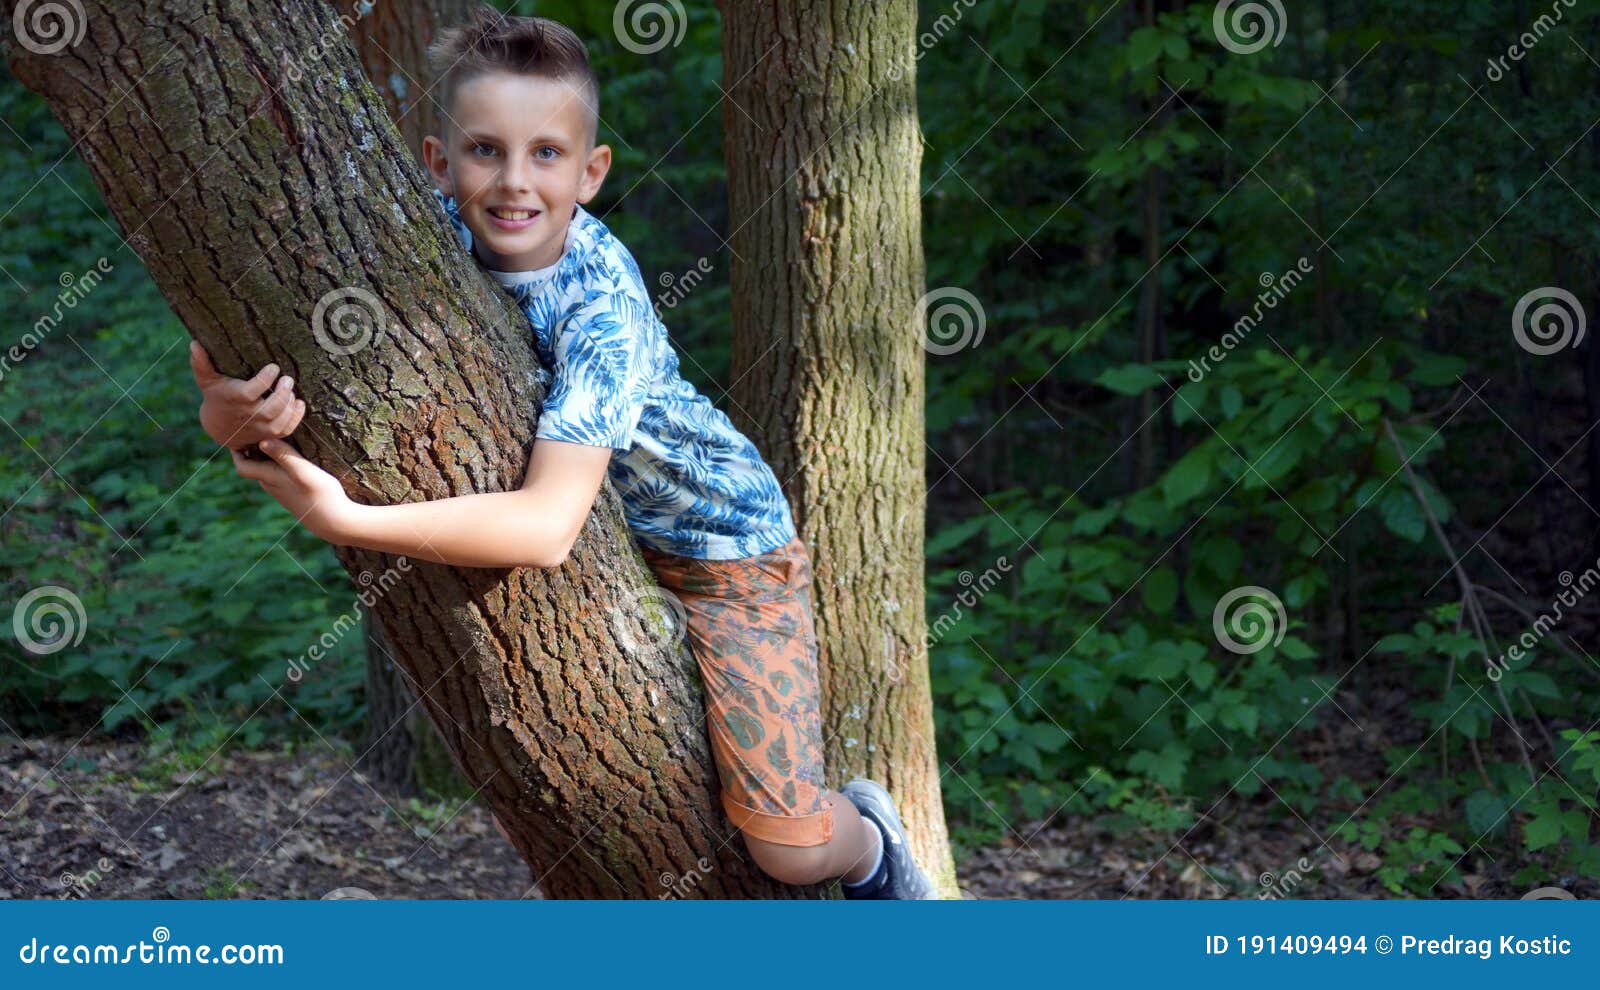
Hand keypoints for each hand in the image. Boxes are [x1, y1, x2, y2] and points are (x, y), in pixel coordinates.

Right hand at [191, 340, 305, 451]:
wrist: (219, 426)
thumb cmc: (216, 396)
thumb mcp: (207, 379)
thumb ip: (201, 363)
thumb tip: (194, 343)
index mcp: (234, 399)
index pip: (251, 392)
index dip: (265, 380)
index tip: (274, 367)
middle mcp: (248, 415)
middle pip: (270, 410)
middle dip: (282, 394)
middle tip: (288, 379)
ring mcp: (259, 427)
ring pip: (279, 422)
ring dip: (289, 406)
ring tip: (291, 390)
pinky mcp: (269, 434)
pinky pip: (286, 430)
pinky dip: (296, 418)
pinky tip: (299, 402)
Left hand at [230, 438, 357, 544]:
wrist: (335, 522)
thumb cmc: (320, 495)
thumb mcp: (303, 471)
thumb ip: (283, 455)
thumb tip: (261, 440)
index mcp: (270, 478)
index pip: (242, 465)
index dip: (236, 451)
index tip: (239, 433)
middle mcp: (272, 485)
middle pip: (252, 465)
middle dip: (250, 448)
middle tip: (256, 428)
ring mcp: (283, 491)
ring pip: (265, 469)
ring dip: (265, 454)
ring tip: (273, 436)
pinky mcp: (295, 493)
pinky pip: (278, 474)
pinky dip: (278, 461)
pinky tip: (290, 453)